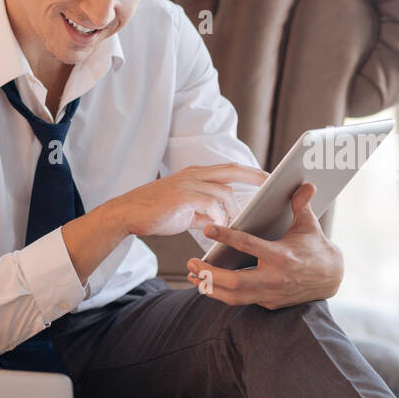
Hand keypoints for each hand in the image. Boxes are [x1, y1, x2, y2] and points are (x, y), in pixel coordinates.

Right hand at [104, 163, 268, 237]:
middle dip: (254, 176)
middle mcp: (194, 175)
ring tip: (233, 226)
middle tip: (272, 184)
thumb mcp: (185, 210)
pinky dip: (218, 217)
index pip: (228, 169)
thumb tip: (222, 222)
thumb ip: (204, 211)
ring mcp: (187, 184)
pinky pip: (209, 204)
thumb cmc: (156, 213)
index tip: (267, 178)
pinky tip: (218, 228)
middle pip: (232, 170)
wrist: (126, 214)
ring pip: (223, 192)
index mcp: (196, 175)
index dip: (249, 172)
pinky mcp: (181, 197)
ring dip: (232, 210)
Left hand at [185, 181, 342, 308]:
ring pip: (234, 297)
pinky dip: (223, 293)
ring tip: (194, 275)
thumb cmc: (316, 248)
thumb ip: (301, 205)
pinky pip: (241, 300)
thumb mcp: (309, 226)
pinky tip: (209, 283)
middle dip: (210, 273)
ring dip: (210, 287)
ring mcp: (271, 294)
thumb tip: (305, 183)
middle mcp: (275, 278)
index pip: (249, 246)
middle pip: (235, 282)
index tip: (208, 230)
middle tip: (191, 262)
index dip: (227, 237)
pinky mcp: (269, 303)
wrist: (331, 279)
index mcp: (283, 256)